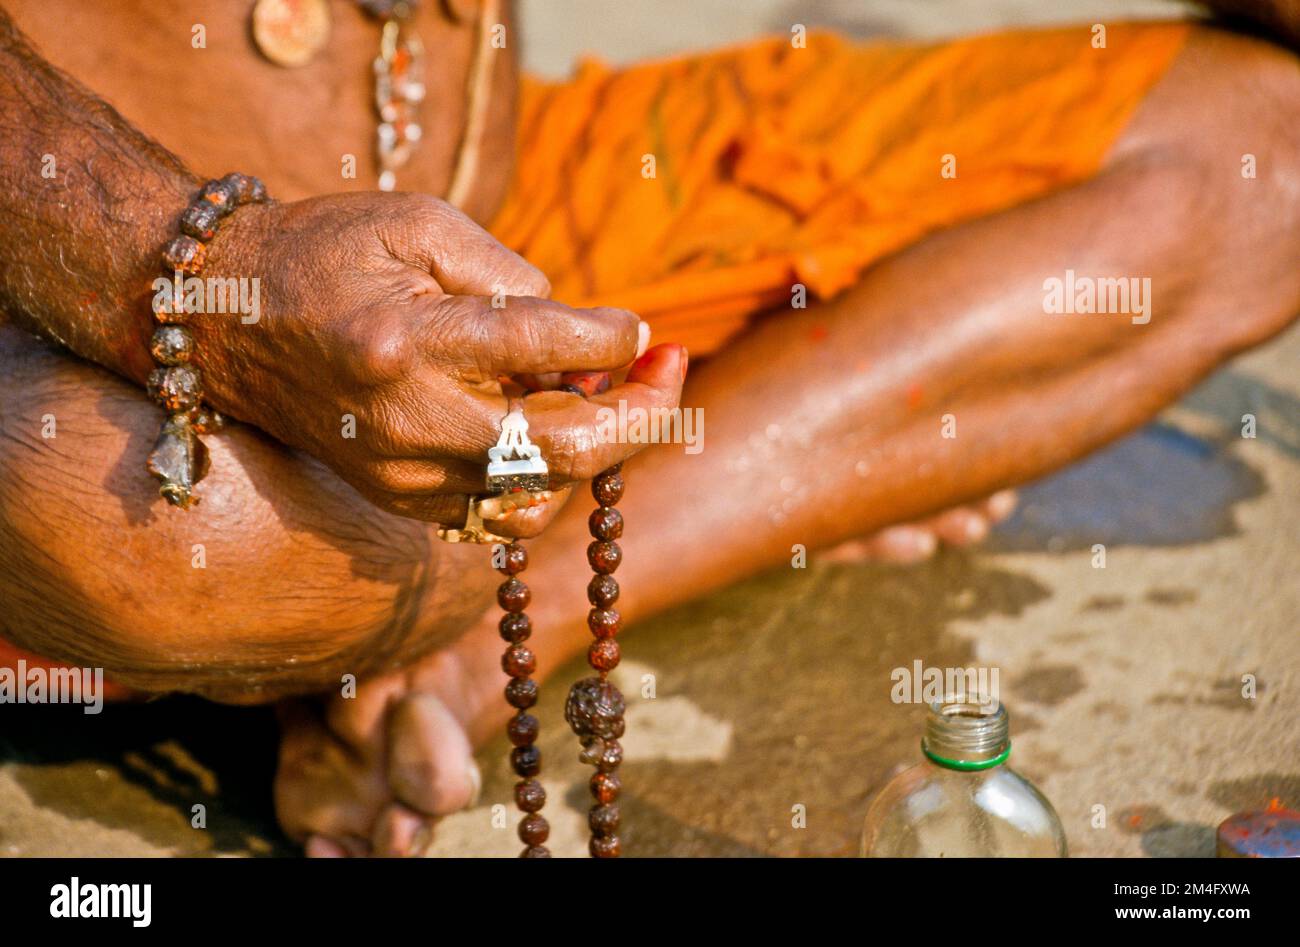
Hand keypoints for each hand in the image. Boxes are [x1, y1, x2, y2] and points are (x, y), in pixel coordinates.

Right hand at [195, 192, 682, 530]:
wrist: (226, 321)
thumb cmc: (326, 252)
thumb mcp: (419, 223)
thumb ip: (511, 278)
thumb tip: (587, 337)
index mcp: (408, 339)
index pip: (543, 349)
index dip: (613, 341)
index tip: (644, 329)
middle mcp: (408, 421)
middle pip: (564, 448)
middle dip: (643, 414)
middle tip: (673, 367)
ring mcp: (402, 475)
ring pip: (544, 492)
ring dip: (602, 447)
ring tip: (612, 390)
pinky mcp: (400, 500)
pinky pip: (503, 514)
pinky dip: (551, 477)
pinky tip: (560, 426)